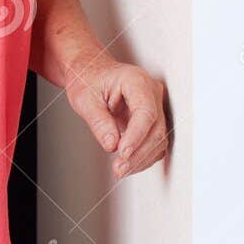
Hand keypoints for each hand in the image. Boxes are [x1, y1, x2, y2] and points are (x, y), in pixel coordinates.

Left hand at [64, 50, 169, 179]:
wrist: (91, 73)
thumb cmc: (89, 80)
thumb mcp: (85, 100)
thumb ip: (99, 122)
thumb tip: (112, 145)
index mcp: (136, 81)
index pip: (146, 112)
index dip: (136, 136)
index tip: (123, 153)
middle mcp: (151, 92)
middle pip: (156, 128)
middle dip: (139, 153)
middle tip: (119, 168)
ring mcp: (155, 106)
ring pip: (159, 138)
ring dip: (142, 158)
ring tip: (121, 169)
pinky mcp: (153, 120)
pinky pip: (154, 142)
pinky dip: (143, 156)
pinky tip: (129, 164)